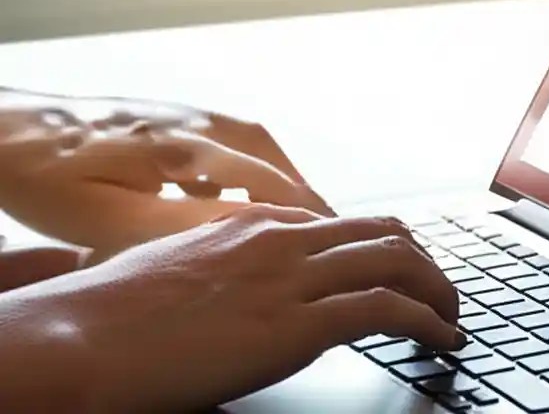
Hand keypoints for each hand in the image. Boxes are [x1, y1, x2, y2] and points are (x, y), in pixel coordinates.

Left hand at [0, 88, 333, 255]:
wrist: (1, 132)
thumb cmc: (42, 180)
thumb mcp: (107, 217)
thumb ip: (181, 224)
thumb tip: (245, 231)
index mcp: (182, 149)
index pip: (267, 183)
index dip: (305, 213)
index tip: (332, 238)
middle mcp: (190, 124)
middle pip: (269, 156)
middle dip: (304, 193)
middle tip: (331, 226)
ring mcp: (176, 115)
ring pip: (250, 143)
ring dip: (278, 176)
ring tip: (295, 212)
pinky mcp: (160, 117)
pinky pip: (223, 139)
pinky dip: (244, 167)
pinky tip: (231, 196)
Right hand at [0, 205, 461, 412]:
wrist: (79, 342)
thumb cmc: (110, 318)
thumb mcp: (178, 275)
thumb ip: (224, 275)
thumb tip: (240, 301)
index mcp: (253, 228)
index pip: (342, 224)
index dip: (382, 246)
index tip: (400, 267)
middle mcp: (282, 241)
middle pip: (383, 234)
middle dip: (422, 261)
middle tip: (440, 290)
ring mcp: (293, 279)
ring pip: (398, 262)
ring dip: (438, 288)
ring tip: (452, 314)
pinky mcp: (299, 325)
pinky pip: (389, 310)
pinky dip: (429, 321)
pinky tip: (442, 337)